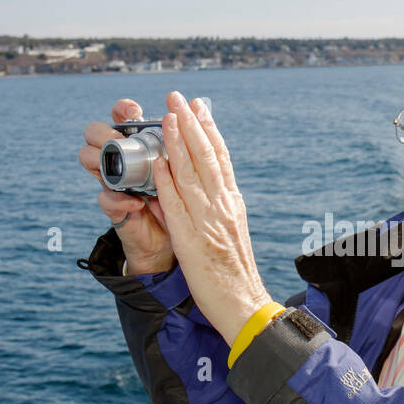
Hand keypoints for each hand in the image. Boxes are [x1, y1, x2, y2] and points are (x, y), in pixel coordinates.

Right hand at [79, 98, 174, 274]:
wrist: (171, 237)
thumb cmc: (179, 196)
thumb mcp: (183, 169)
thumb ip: (184, 147)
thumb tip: (198, 119)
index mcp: (138, 144)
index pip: (119, 116)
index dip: (122, 109)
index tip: (134, 111)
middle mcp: (120, 158)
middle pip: (94, 132)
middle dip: (102, 131)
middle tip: (117, 138)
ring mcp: (113, 181)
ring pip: (89, 158)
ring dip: (101, 159)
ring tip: (122, 165)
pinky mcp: (113, 207)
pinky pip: (106, 199)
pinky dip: (121, 200)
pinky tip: (138, 202)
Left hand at [150, 91, 273, 344]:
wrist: (244, 306)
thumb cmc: (236, 275)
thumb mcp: (233, 233)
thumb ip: (221, 209)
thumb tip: (215, 190)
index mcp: (233, 203)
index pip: (221, 158)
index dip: (209, 130)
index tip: (199, 107)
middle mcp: (223, 206)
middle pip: (207, 157)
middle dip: (191, 124)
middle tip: (178, 97)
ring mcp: (209, 220)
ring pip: (192, 173)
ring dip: (177, 141)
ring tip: (166, 115)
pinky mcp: (192, 239)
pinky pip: (178, 204)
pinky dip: (168, 180)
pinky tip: (159, 161)